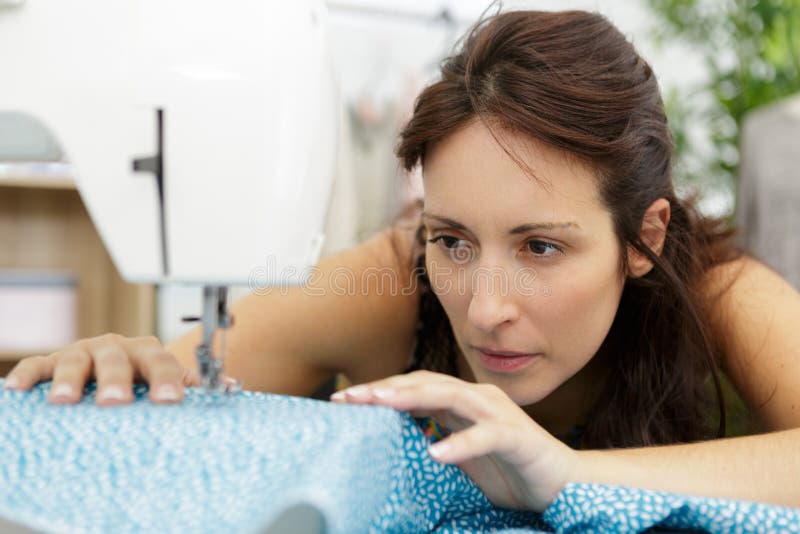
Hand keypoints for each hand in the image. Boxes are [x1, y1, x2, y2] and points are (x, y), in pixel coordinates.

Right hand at [3, 334, 232, 405]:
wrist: (117, 365)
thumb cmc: (145, 377)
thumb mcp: (168, 378)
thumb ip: (193, 383)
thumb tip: (232, 387)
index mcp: (148, 351)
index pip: (160, 362)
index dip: (166, 379)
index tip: (170, 399)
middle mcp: (116, 347)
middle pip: (118, 360)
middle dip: (117, 380)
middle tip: (115, 402)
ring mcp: (84, 352)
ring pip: (76, 360)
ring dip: (70, 379)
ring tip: (64, 400)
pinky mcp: (54, 361)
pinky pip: (39, 364)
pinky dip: (28, 374)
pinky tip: (18, 389)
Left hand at [330, 370, 577, 511]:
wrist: (561, 481)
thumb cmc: (509, 466)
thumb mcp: (461, 454)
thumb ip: (435, 438)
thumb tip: (392, 438)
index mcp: (462, 401)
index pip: (414, 387)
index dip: (380, 390)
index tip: (344, 399)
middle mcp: (477, 398)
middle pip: (425, 384)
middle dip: (385, 388)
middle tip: (350, 396)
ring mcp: (497, 413)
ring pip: (451, 396)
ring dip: (414, 398)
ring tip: (382, 404)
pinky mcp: (516, 435)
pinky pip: (485, 435)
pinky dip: (460, 443)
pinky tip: (436, 454)